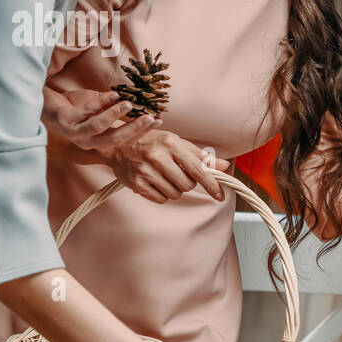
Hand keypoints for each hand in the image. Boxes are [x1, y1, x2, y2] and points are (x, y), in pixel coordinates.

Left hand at [42, 87, 157, 155]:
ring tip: (129, 104)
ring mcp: (75, 133)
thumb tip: (137, 102)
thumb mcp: (99, 107)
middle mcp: (87, 142)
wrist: (44, 101)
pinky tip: (113, 94)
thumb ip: (115, 108)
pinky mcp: (65, 121)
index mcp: (98, 140)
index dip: (142, 131)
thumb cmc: (73, 106)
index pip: (124, 139)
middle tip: (150, 118)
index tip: (159, 120)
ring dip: (115, 116)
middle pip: (115, 139)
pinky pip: (86, 113)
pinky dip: (100, 103)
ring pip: (99, 128)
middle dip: (134, 128)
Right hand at [107, 129, 231, 203]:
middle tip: (178, 173)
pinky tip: (155, 182)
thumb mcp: (176, 142)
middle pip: (188, 185)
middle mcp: (158, 156)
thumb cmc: (152, 142)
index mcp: (171, 143)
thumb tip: (224, 166)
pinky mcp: (136, 184)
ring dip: (175, 189)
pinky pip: (161, 199)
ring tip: (165, 176)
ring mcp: (145, 171)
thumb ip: (200, 155)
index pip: (199, 168)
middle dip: (188, 183)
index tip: (220, 195)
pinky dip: (163, 194)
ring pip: (175, 194)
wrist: (117, 146)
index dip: (212, 184)